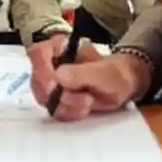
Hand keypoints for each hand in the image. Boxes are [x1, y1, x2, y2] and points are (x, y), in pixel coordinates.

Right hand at [28, 38, 150, 120]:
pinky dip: (69, 113)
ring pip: (44, 98)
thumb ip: (80, 73)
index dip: (41, 70)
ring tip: (89, 102)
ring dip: (67, 105)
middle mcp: (51, 64)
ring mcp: (52, 83)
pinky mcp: (56, 100)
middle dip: (58, 95)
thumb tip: (58, 77)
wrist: (123, 86)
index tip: (54, 87)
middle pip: (37, 80)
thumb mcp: (102, 72)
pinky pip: (53, 110)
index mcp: (59, 48)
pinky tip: (84, 109)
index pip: (38, 54)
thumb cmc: (114, 73)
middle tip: (83, 99)